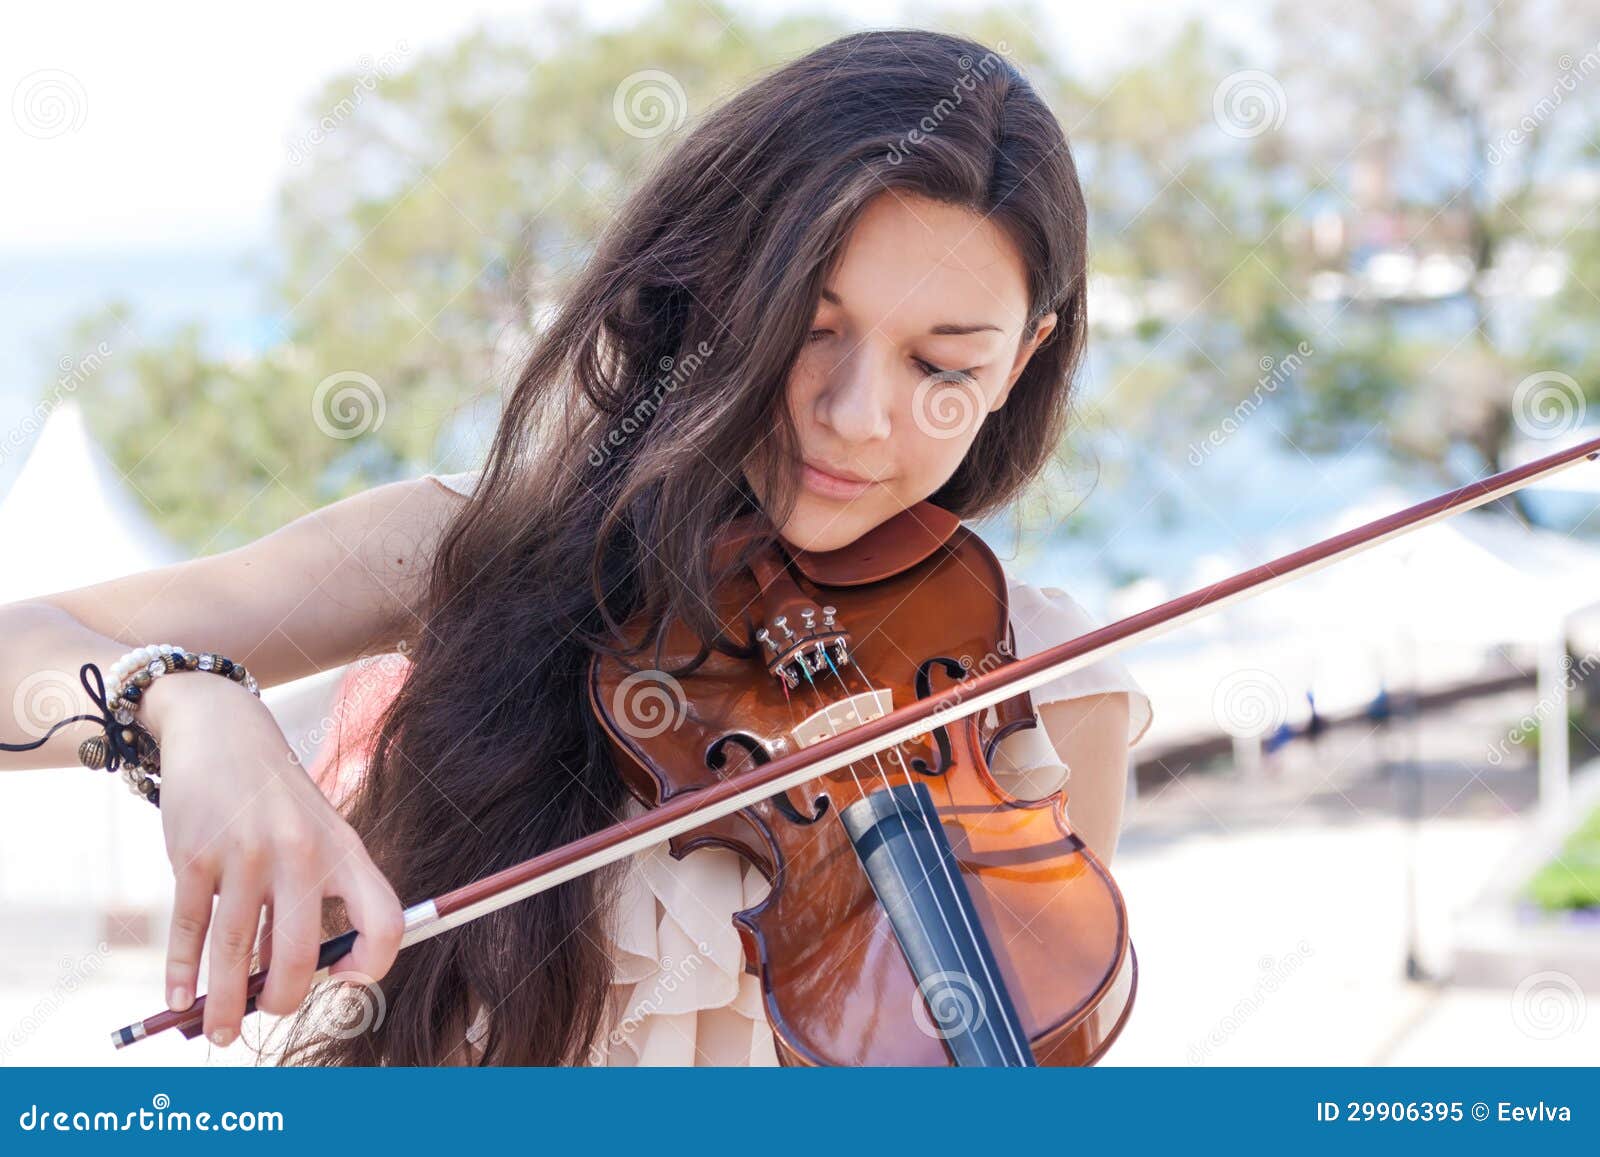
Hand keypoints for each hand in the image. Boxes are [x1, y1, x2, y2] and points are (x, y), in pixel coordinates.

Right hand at [147, 676, 404, 1045]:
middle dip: (283, 1000)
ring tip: (218, 1032)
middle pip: (303, 953)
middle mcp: (302, 853)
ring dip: (226, 1003)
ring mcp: (246, 853)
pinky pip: (189, 929)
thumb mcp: (316, 834)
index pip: (385, 918)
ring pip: (238, 952)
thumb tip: (295, 977)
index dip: (376, 962)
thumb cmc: (277, 798)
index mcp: (345, 850)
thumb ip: (315, 895)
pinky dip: (181, 972)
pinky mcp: (194, 855)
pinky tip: (178, 998)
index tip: (348, 981)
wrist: (224, 731)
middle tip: (265, 1018)